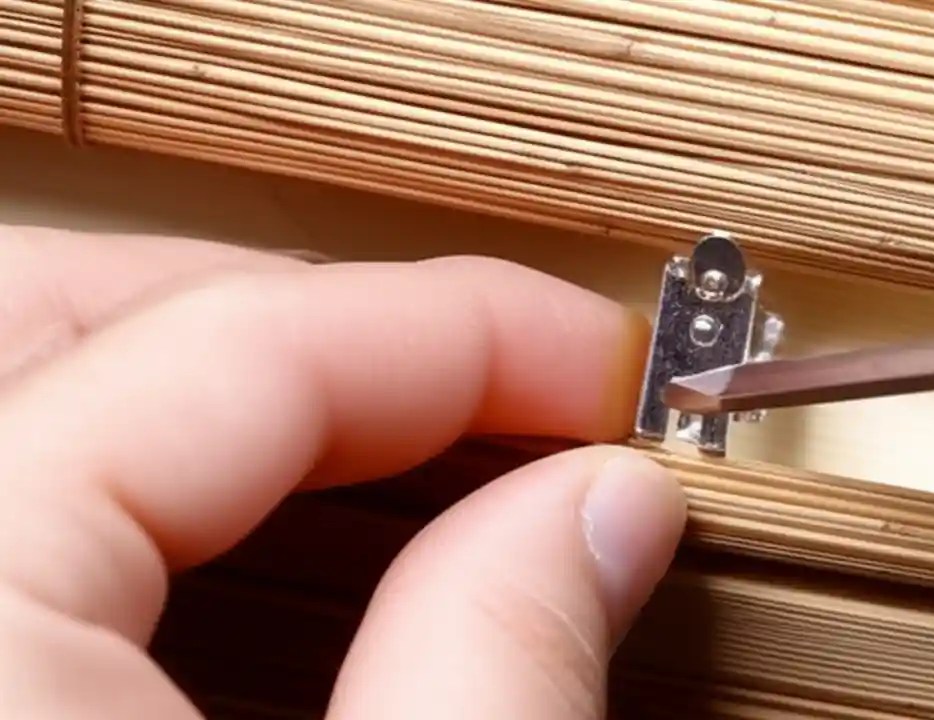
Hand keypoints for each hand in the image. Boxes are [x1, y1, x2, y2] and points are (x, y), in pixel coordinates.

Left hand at [0, 226, 687, 717]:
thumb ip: (490, 664)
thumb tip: (599, 507)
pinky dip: (153, 479)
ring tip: (391, 426)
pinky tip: (258, 523)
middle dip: (315, 318)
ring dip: (226, 379)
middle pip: (78, 313)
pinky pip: (19, 509)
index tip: (594, 365)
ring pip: (33, 388)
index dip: (462, 330)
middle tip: (488, 379)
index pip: (238, 350)